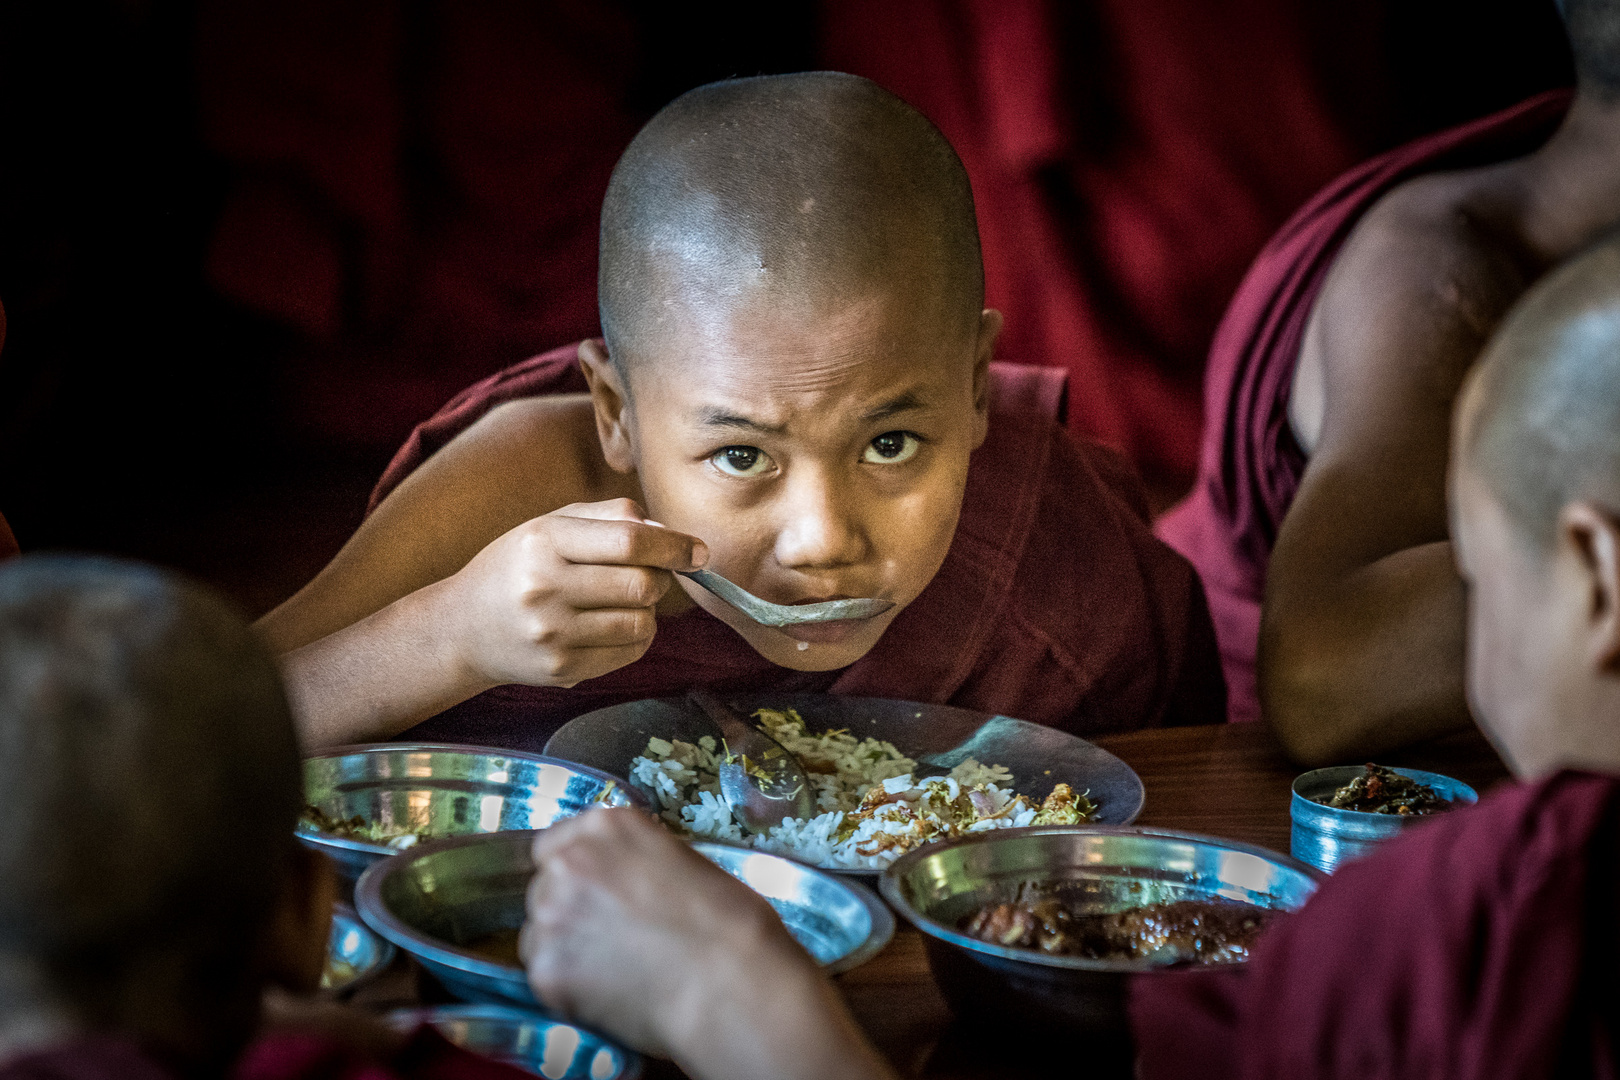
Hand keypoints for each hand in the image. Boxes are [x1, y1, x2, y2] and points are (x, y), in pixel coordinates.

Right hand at [444, 499, 706, 689]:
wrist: (463, 628)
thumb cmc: (517, 568)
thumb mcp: (548, 527)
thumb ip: (609, 517)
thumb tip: (667, 530)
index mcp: (543, 542)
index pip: (629, 541)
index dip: (673, 545)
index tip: (697, 551)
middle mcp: (544, 588)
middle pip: (641, 584)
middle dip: (660, 578)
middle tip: (651, 575)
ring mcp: (552, 635)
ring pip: (641, 621)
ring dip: (648, 609)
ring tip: (624, 601)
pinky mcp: (562, 669)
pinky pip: (629, 651)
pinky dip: (637, 636)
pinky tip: (613, 625)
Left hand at [519, 810, 897, 1079]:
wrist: (731, 982)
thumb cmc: (729, 923)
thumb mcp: (681, 862)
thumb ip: (633, 862)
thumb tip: (620, 883)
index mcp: (604, 827)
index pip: (556, 846)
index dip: (577, 874)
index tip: (594, 896)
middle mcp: (569, 862)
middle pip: (544, 888)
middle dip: (570, 912)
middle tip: (610, 939)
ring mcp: (551, 915)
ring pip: (538, 934)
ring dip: (566, 950)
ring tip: (614, 971)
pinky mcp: (546, 969)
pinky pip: (546, 978)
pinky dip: (570, 989)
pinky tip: (610, 994)